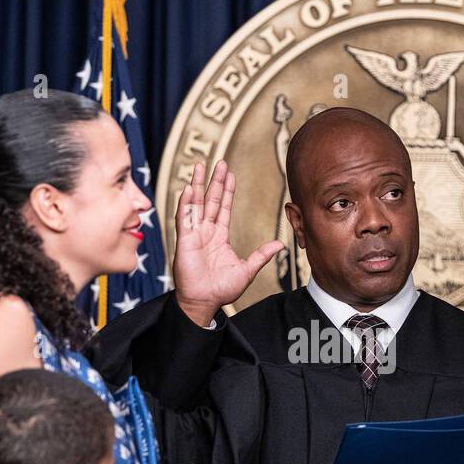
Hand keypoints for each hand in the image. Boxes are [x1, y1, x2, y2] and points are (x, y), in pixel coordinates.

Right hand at [172, 159, 284, 326]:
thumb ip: (262, 255)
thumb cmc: (222, 289)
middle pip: (210, 200)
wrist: (205, 302)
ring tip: (199, 166)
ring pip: (196, 204)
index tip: (230, 175)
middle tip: (219, 162)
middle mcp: (205, 232)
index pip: (223, 208)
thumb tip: (280, 243)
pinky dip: (186, 203)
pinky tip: (188, 189)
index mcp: (219, 237)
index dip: (226, 191)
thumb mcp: (247, 269)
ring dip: (198, 185)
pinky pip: (184, 218)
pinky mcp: (184, 241)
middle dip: (214, 181)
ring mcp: (193, 235)